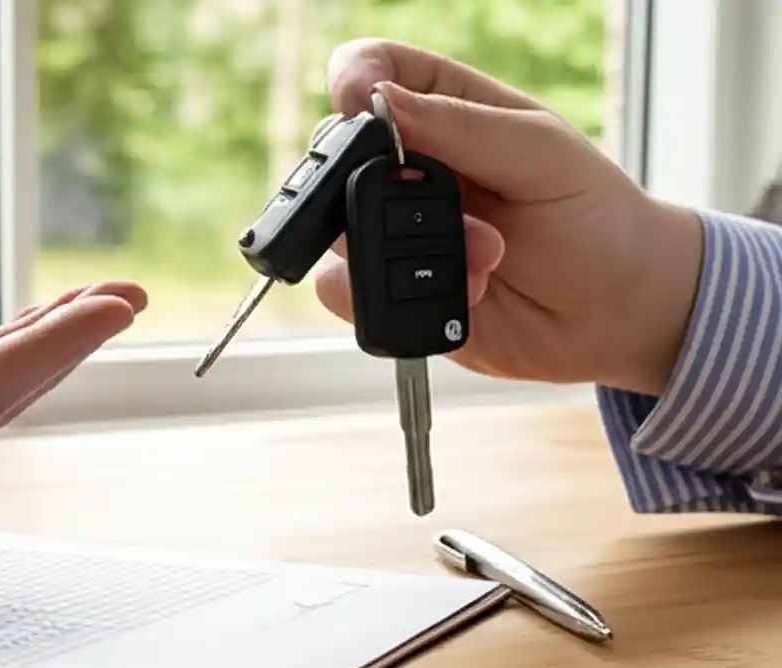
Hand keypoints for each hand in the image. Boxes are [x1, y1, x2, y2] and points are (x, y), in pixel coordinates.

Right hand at [317, 40, 703, 396]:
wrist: (616, 312)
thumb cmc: (594, 218)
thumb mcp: (544, 155)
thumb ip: (464, 126)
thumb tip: (383, 101)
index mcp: (445, 109)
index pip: (373, 69)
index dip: (356, 79)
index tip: (363, 104)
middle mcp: (410, 168)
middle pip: (337, 153)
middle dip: (380, 183)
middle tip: (441, 203)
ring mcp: (394, 231)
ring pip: (337, 228)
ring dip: (403, 249)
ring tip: (483, 259)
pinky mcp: (391, 290)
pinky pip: (344, 289)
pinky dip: (389, 297)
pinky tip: (462, 295)